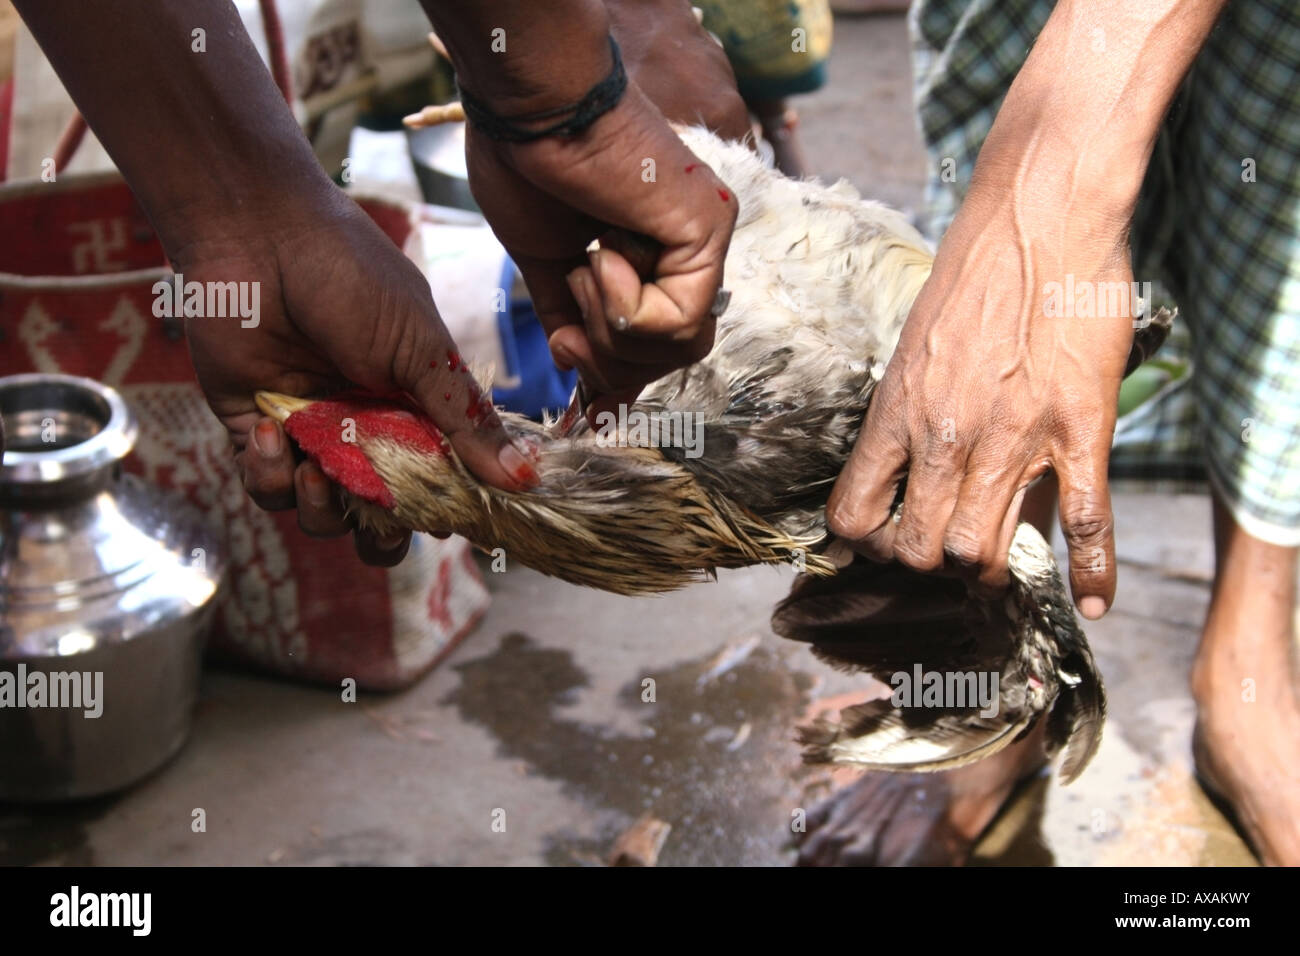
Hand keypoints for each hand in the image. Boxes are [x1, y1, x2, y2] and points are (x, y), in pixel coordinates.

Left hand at [177, 187, 536, 565]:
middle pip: (382, 519)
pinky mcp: (253, 430)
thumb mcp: (423, 350)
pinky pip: (266, 489)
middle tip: (376, 512)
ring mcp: (310, 433)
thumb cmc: (351, 278)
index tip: (446, 520)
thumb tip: (526, 477)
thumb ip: (465, 419)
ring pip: (322, 515)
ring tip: (315, 471)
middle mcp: (366, 430)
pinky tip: (270, 431)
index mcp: (417, 411)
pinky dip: (267, 476)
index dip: (444, 511)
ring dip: (321, 508)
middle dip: (381, 531)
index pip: (440, 484)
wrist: (258, 234)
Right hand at [459, 3, 745, 417]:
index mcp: (658, 255)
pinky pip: (677, 321)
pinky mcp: (708, 230)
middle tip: (570, 323)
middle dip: (611, 359)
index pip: (662, 346)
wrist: (527, 112)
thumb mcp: (549, 267)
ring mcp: (706, 237)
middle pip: (676, 357)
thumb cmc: (528, 167)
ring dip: (613, 327)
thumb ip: (572, 321)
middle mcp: (692, 247)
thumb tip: (578, 377)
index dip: (620, 375)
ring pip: (682, 348)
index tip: (577, 381)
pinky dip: (625, 304)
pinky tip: (603, 252)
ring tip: (586, 267)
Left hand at [826, 182, 1135, 618]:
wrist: (1040, 216)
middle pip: (918, 550)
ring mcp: (1014, 438)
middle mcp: (946, 436)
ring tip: (994, 551)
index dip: (864, 543)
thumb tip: (902, 470)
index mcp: (897, 411)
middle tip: (942, 545)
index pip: (854, 516)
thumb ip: (909, 413)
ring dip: (984, 567)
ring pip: (980, 551)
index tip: (882, 538)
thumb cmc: (972, 274)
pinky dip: (1092, 572)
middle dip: (925, 562)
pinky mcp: (1080, 430)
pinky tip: (1094, 601)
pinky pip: (1084, 522)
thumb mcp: (915, 345)